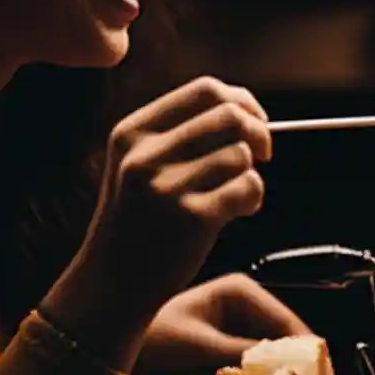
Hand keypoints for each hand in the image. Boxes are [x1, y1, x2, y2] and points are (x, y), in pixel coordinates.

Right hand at [40, 76, 272, 370]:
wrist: (112, 284)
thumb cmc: (138, 220)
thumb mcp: (138, 164)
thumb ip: (181, 133)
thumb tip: (247, 110)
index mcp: (133, 132)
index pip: (206, 90)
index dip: (243, 101)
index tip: (256, 121)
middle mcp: (144, 155)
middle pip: (230, 115)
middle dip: (259, 132)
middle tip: (263, 155)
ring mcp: (166, 186)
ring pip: (242, 154)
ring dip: (251, 174)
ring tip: (235, 196)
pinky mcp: (191, 218)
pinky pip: (248, 187)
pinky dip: (254, 198)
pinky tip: (238, 212)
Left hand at [136, 273, 310, 374]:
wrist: (110, 343)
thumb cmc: (151, 337)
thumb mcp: (200, 346)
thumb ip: (243, 355)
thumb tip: (281, 367)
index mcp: (240, 291)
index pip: (286, 321)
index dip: (303, 350)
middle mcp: (244, 304)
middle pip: (282, 338)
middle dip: (289, 363)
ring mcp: (236, 324)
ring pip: (269, 352)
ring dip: (272, 371)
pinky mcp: (226, 345)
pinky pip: (251, 361)